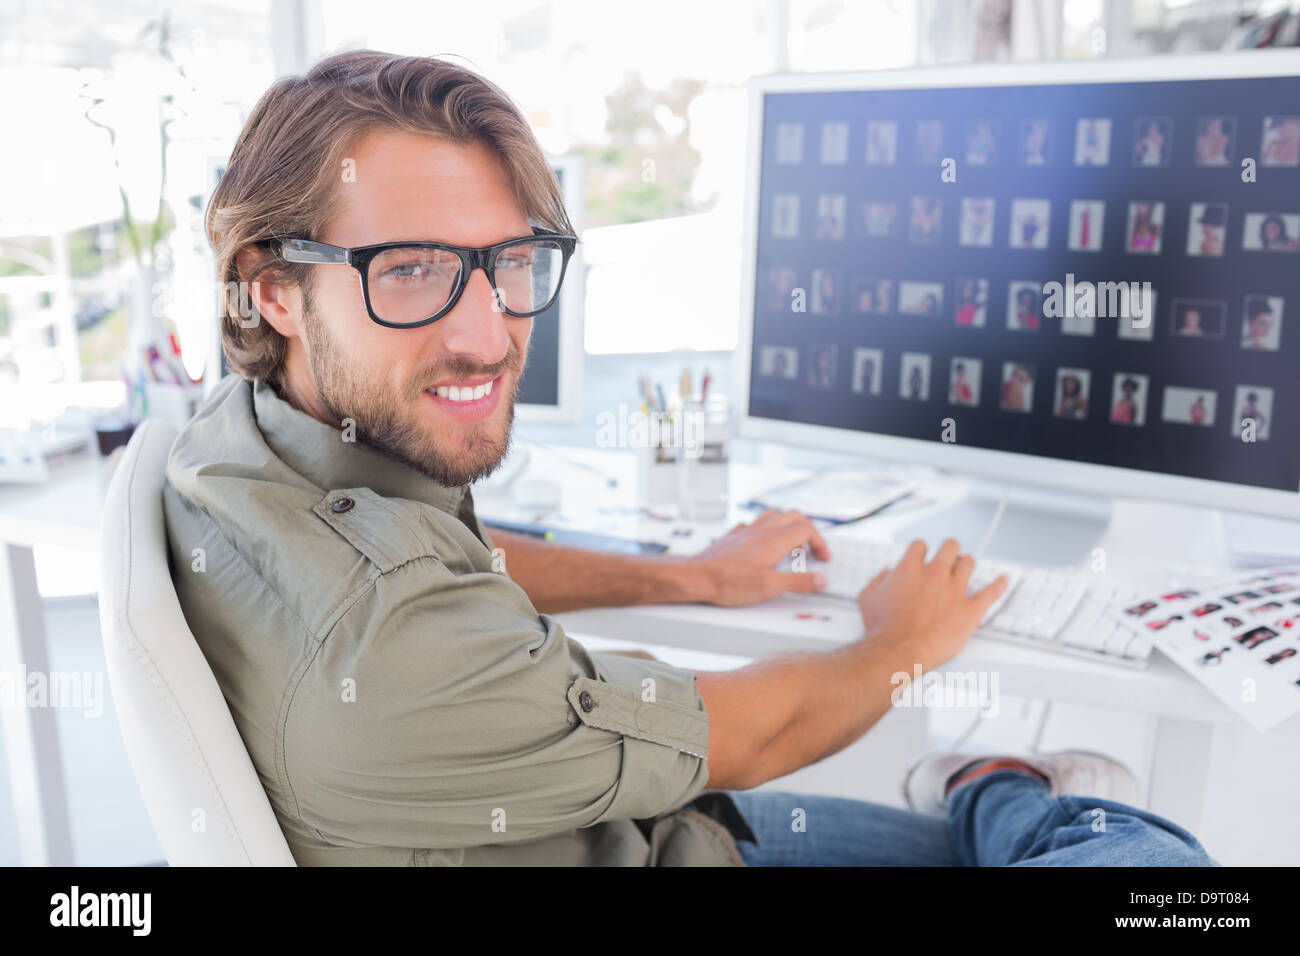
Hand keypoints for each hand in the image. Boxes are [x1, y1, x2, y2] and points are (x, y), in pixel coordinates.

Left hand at [689, 509, 830, 605]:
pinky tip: (763, 545)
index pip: (806, 530)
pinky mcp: (733, 537)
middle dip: (809, 530)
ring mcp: (745, 532)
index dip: (820, 542)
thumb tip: (820, 580)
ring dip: (789, 525)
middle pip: (793, 516)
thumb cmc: (726, 582)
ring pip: (774, 515)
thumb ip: (797, 583)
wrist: (695, 576)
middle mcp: (760, 531)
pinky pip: (754, 524)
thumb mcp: (768, 587)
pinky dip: (767, 530)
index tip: (822, 558)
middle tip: (811, 549)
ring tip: (792, 544)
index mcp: (772, 542)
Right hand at [854, 538, 1007, 671]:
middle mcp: (935, 574)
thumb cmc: (882, 629)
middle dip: (948, 551)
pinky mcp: (970, 610)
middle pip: (950, 547)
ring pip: (969, 563)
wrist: (897, 652)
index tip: (922, 558)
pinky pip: (991, 592)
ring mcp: (955, 590)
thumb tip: (885, 574)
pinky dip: (999, 585)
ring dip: (966, 565)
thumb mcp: (867, 598)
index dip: (921, 552)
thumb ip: (877, 581)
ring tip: (965, 570)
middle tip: (947, 559)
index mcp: (910, 568)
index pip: (920, 546)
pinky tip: (1003, 580)